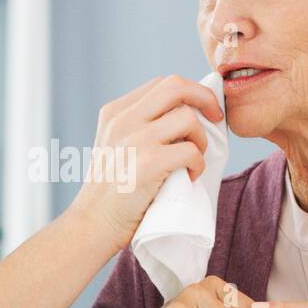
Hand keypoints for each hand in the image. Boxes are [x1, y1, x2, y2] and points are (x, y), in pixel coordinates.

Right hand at [70, 75, 223, 254]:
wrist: (92, 224)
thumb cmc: (111, 190)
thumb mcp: (115, 145)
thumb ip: (140, 126)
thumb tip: (187, 114)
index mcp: (115, 112)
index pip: (163, 84)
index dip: (191, 93)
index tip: (203, 110)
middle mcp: (123, 120)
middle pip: (176, 86)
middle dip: (206, 98)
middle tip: (216, 117)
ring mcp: (134, 141)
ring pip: (187, 118)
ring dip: (200, 140)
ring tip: (193, 159)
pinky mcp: (147, 164)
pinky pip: (190, 151)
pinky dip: (198, 164)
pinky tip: (189, 177)